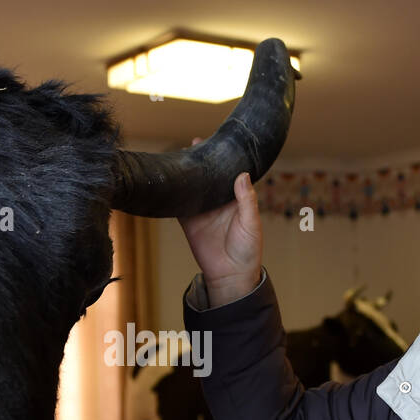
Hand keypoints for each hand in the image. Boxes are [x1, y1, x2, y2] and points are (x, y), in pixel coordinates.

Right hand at [178, 137, 263, 306]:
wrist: (231, 276)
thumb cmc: (248, 250)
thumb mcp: (251, 223)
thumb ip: (246, 199)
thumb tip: (242, 175)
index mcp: (236, 198)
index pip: (228, 173)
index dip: (223, 159)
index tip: (216, 143)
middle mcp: (218, 201)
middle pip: (208, 177)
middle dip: (201, 162)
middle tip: (192, 144)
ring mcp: (202, 210)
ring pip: (192, 187)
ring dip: (187, 174)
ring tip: (178, 157)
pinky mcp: (189, 221)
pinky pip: (179, 204)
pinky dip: (174, 194)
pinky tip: (168, 181)